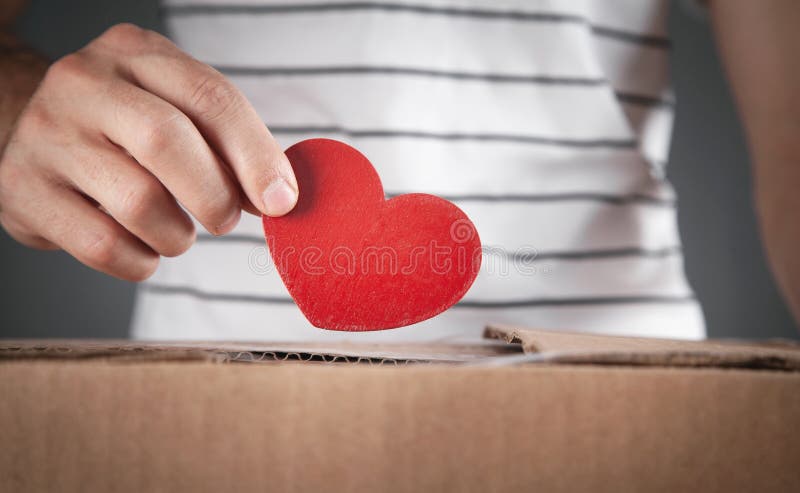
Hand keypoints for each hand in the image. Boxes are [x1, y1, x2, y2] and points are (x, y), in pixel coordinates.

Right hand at [0, 23, 297, 280]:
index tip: (282, 201)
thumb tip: (279, 197)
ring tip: (177, 232)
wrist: (34, 135)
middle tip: (225, 219)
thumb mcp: (177, 109)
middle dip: (214, 196)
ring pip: (137, 202)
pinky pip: (102, 246)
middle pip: (166, 141)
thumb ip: (229, 143)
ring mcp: (45, 135)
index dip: (256, 156)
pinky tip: (143, 249)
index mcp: (134, 52)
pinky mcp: (23, 190)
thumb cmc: (126, 129)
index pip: (209, 98)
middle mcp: (82, 83)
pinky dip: (140, 261)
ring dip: (177, 235)